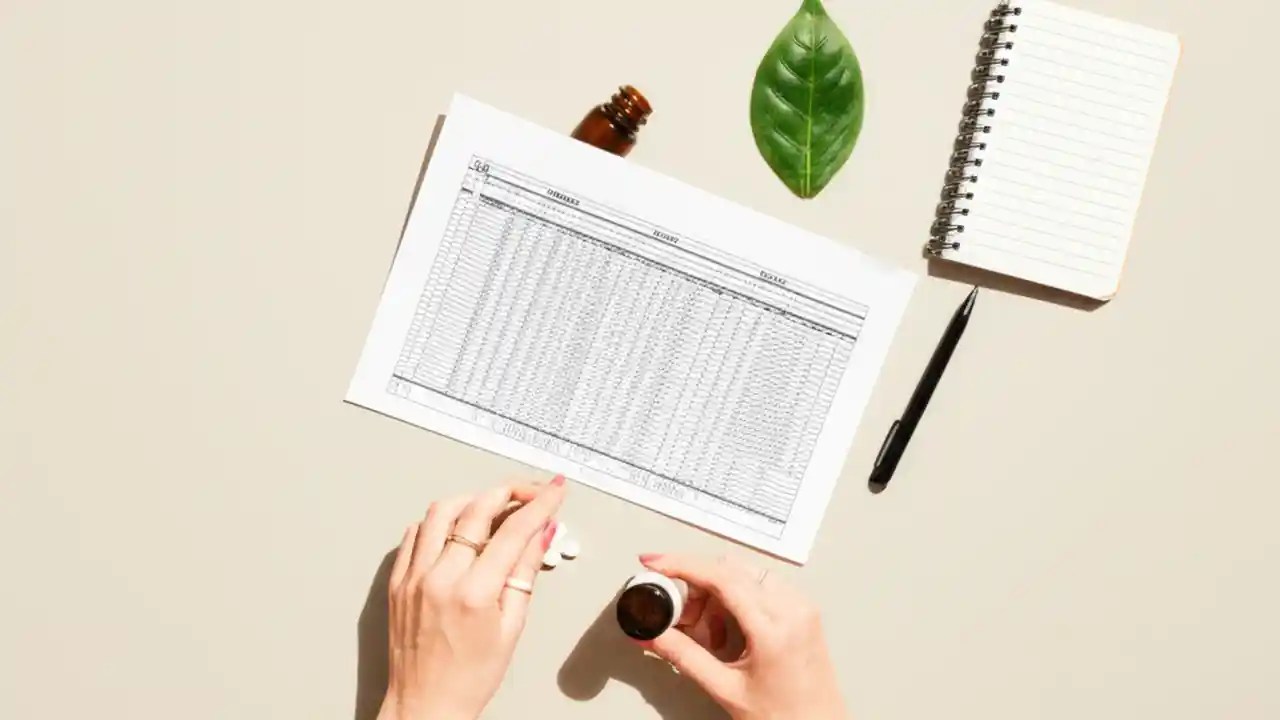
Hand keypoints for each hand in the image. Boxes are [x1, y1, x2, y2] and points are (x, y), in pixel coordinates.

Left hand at [378, 476, 566, 719]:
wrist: (425, 706)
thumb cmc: (470, 678)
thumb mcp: (512, 627)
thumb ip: (525, 573)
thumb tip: (541, 534)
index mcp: (473, 593)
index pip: (513, 531)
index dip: (540, 504)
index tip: (554, 490)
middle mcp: (439, 578)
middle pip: (476, 509)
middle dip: (509, 491)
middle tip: (530, 493)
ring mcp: (413, 577)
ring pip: (440, 512)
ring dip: (472, 499)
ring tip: (494, 506)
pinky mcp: (397, 581)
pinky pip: (415, 533)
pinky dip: (438, 521)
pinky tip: (457, 528)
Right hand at [637, 554, 846, 719]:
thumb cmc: (785, 717)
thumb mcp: (726, 688)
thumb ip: (684, 656)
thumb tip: (653, 635)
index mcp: (774, 627)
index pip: (721, 577)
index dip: (682, 565)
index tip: (655, 563)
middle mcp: (792, 608)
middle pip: (730, 569)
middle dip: (696, 585)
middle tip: (678, 616)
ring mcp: (801, 606)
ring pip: (744, 575)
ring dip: (716, 594)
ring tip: (708, 634)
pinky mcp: (803, 610)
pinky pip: (760, 586)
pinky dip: (736, 598)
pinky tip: (729, 629)